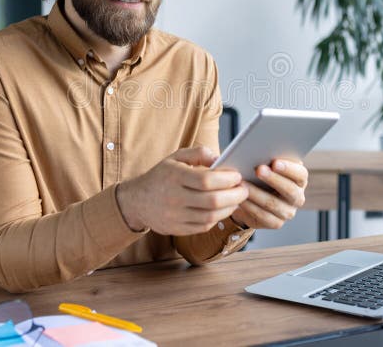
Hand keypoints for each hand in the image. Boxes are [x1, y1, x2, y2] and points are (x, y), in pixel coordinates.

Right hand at [116, 147, 248, 235]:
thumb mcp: (176, 157)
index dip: (227, 179)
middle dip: (235, 196)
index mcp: (174, 177)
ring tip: (237, 199)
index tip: (237, 176)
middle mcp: (174, 198)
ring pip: (211, 217)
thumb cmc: (162, 176)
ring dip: (230, 208)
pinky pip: (204, 226)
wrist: (137, 201)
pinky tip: (223, 209)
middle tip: (245, 190)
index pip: (207, 180)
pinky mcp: (177, 230)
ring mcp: (175, 216)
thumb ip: (199, 153)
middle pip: (213, 201)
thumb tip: (220, 159)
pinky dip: (218, 218)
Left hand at [229, 159, 307, 229]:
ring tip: (242, 184)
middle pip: (290, 190)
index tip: (275, 162)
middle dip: (273, 179)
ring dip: (257, 193)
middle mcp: (297, 196)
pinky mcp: (276, 223)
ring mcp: (288, 211)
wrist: (252, 195)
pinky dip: (250, 206)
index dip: (289, 169)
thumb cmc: (259, 173)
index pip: (301, 174)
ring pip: (274, 204)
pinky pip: (263, 216)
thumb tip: (257, 147)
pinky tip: (240, 198)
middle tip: (258, 169)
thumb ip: (267, 156)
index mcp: (299, 179)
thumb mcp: (265, 163)